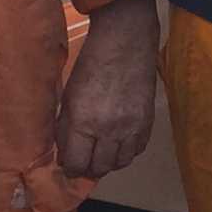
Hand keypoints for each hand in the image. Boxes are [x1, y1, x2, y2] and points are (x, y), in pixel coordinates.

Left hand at [56, 0, 159, 182]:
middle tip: (83, 162)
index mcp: (83, 121)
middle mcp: (108, 129)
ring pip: (120, 163)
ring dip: (109, 162)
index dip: (69, 167)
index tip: (67, 163)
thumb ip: (65, 126)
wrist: (126, 43)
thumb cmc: (90, 64)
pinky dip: (127, 152)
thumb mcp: (68, 96)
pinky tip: (119, 143)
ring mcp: (131, 127)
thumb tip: (64, 150)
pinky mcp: (147, 121)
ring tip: (102, 154)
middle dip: (88, 168)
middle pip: (99, 167)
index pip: (76, 162)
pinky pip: (137, 150)